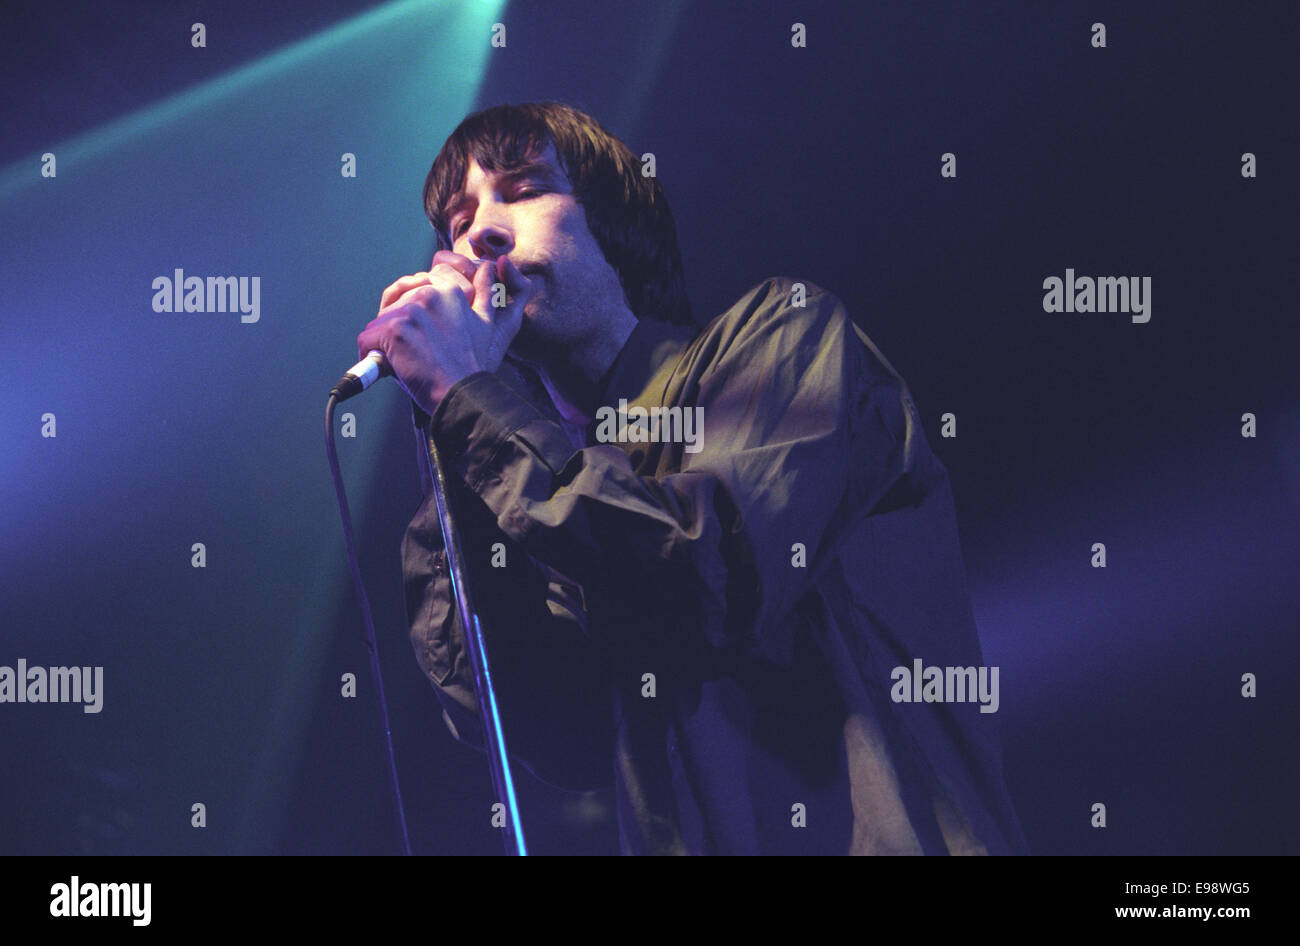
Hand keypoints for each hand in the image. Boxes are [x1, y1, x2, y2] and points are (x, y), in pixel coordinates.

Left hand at [357, 250, 534, 413]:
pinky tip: (390, 366)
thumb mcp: (486, 322)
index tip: (420, 330)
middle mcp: (429, 293)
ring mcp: (411, 311)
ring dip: (386, 342)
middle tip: (416, 349)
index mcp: (449, 290)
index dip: (413, 310)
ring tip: (407, 359)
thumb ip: (486, 291)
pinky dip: (372, 355)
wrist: (463, 393)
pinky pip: (367, 339)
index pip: (415, 284)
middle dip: (399, 326)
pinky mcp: (394, 329)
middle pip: (394, 304)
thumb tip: (489, 266)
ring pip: (379, 322)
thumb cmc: (472, 365)